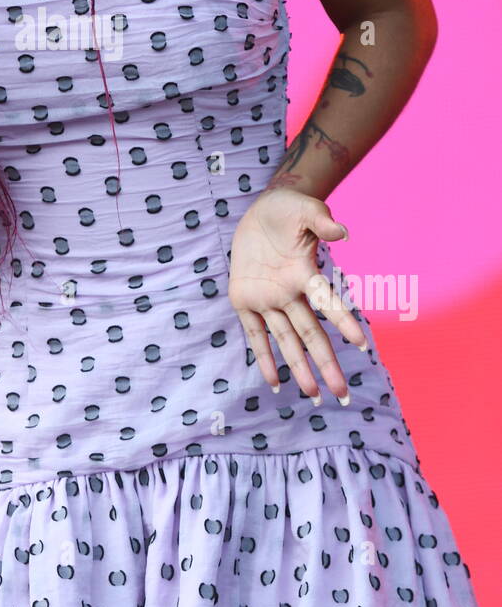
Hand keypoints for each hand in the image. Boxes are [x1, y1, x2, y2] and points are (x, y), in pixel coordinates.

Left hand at [226, 187, 367, 400]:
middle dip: (326, 363)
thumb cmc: (290, 210)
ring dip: (299, 367)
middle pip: (311, 333)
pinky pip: (255, 333)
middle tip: (342, 393)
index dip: (344, 322)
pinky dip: (264, 357)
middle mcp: (290, 293)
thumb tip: (342, 232)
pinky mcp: (244, 300)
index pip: (328, 302)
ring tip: (313, 396)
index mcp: (305, 273)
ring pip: (287, 340)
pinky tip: (274, 383)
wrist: (263, 211)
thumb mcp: (306, 210)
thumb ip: (322, 221)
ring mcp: (268, 299)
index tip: (362, 344)